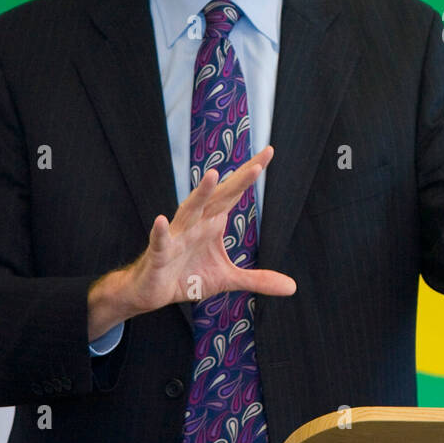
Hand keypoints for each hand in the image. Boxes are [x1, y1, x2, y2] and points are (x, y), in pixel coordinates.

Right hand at [103, 145, 296, 320]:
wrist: (151, 292)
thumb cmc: (187, 276)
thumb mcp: (227, 279)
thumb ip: (258, 279)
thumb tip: (292, 287)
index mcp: (213, 222)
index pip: (234, 193)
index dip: (249, 174)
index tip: (269, 151)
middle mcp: (196, 223)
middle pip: (219, 197)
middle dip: (238, 181)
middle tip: (258, 165)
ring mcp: (177, 236)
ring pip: (190, 210)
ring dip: (201, 194)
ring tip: (212, 176)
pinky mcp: (159, 253)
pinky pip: (160, 240)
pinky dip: (160, 231)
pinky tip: (160, 220)